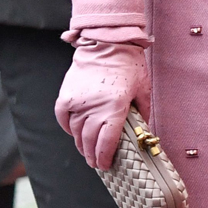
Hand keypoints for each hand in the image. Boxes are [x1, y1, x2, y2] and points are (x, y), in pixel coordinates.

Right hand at [55, 34, 150, 169]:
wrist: (107, 42)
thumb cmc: (128, 65)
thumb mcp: (143, 89)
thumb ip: (142, 113)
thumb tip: (143, 131)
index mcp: (115, 107)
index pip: (106, 142)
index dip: (105, 157)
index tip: (105, 165)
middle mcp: (94, 107)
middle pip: (89, 141)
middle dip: (92, 155)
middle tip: (95, 162)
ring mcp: (77, 102)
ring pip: (76, 132)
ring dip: (81, 144)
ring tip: (87, 149)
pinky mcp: (66, 96)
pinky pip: (64, 119)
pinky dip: (68, 128)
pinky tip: (74, 132)